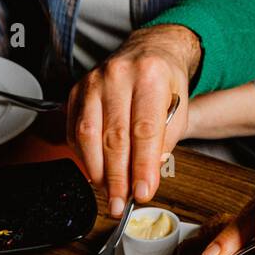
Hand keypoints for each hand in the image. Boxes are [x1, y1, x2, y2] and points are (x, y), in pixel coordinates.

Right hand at [67, 24, 201, 216]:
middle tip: (120, 203)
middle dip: (118, 177)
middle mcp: (118, 75)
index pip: (144, 130)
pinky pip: (75, 131)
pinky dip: (85, 157)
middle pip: (114, 136)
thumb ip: (164, 143)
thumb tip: (146, 177)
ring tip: (108, 193)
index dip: (142, 167)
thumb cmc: (164, 83)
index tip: (142, 193)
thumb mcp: (179, 109)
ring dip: (98, 171)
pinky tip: (96, 171)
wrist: (149, 51)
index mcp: (150, 76)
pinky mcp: (77, 92)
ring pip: (89, 135)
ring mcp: (93, 82)